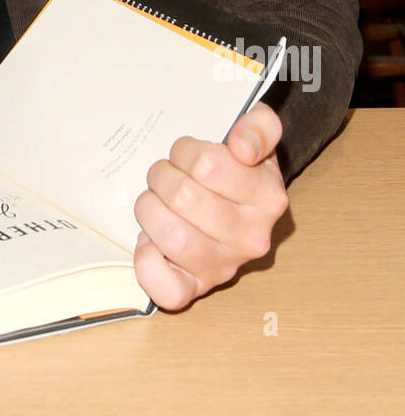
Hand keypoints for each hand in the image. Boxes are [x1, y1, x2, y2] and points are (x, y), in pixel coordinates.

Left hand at [132, 101, 288, 309]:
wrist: (241, 210)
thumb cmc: (240, 170)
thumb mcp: (258, 138)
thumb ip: (260, 127)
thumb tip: (242, 147)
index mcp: (268, 198)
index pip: (205, 165)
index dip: (185, 152)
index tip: (188, 156)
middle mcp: (251, 238)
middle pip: (183, 198)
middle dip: (162, 176)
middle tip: (167, 176)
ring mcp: (225, 267)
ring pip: (170, 235)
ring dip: (150, 209)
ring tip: (157, 202)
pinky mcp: (197, 289)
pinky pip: (166, 288)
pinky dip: (148, 260)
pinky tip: (152, 240)